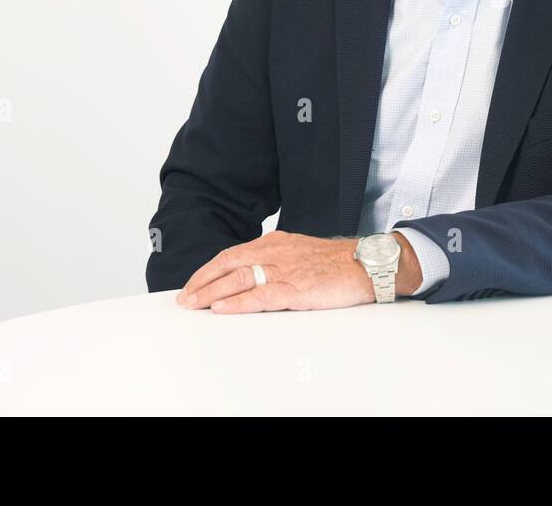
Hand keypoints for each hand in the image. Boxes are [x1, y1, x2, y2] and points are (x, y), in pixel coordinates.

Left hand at [174, 230, 414, 312]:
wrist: (367, 263)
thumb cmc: (338, 262)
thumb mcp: (301, 253)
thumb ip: (277, 261)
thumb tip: (253, 275)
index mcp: (276, 242)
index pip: (233, 253)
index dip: (209, 269)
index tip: (194, 283)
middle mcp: (276, 252)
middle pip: (229, 264)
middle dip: (202, 281)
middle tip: (184, 298)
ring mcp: (285, 269)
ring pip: (238, 278)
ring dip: (211, 292)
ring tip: (194, 304)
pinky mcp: (296, 287)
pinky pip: (259, 295)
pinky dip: (237, 302)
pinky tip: (221, 309)